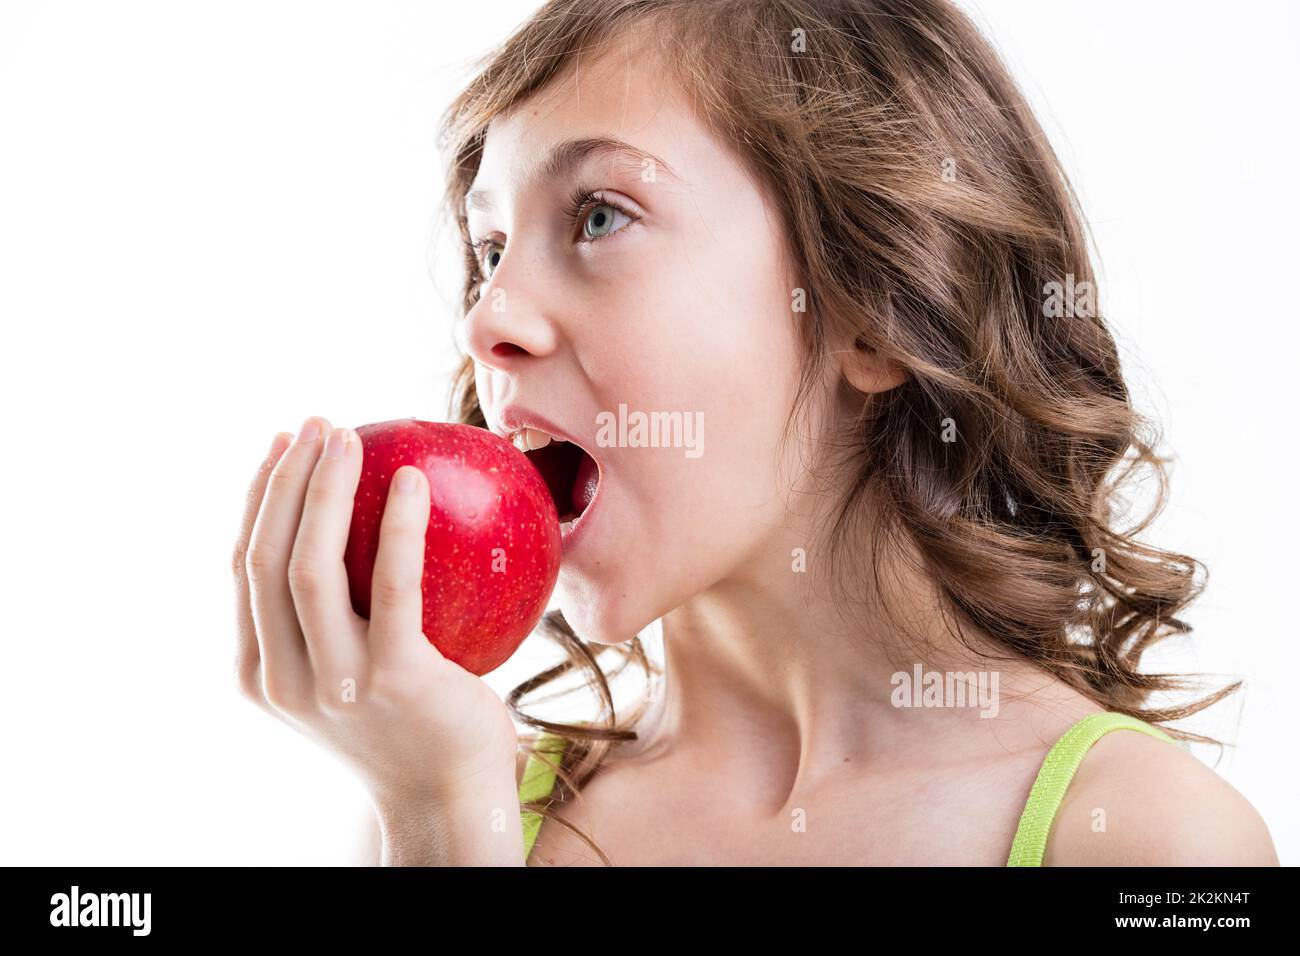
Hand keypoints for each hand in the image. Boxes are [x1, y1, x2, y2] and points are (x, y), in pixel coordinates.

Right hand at [231, 416, 519, 806]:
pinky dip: (399, 526)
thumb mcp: (347, 677)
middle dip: (283, 479)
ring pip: (309, 566)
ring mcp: (335, 682)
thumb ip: (334, 620)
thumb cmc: (410, 725)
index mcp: (261, 673)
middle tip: (317, 423)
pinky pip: (394, 586)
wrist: (448, 797)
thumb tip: (358, 524)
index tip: (282, 443)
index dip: (258, 498)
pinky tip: (415, 480)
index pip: (245, 567)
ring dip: (324, 489)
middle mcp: (285, 679)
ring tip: (350, 436)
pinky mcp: (394, 678)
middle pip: (265, 557)